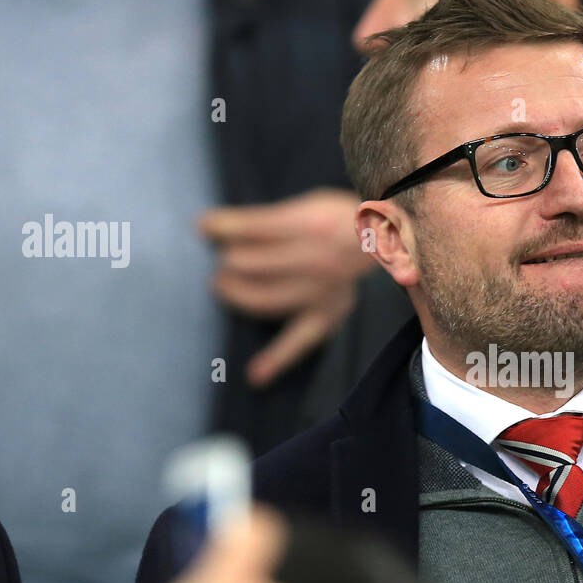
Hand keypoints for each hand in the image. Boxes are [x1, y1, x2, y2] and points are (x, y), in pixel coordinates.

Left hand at [202, 189, 374, 387]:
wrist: (380, 242)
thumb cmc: (333, 220)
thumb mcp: (301, 207)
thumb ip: (256, 220)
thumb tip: (205, 227)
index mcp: (313, 227)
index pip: (257, 229)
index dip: (224, 228)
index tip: (202, 227)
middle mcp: (321, 262)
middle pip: (257, 264)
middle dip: (231, 260)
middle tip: (220, 259)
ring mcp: (325, 294)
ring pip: (268, 299)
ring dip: (238, 294)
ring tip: (222, 284)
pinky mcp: (327, 316)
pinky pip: (299, 340)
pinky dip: (277, 358)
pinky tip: (255, 375)